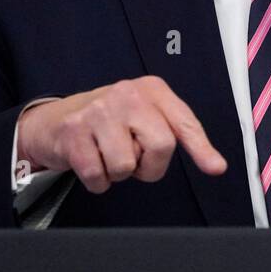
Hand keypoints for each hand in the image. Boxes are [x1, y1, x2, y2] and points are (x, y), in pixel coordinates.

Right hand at [16, 76, 226, 193]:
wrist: (55, 120)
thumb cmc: (109, 123)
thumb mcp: (143, 116)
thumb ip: (174, 133)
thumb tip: (215, 164)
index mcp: (152, 90)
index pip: (184, 121)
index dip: (201, 147)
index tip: (215, 167)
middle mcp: (128, 94)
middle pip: (161, 145)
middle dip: (150, 166)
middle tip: (135, 161)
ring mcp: (99, 111)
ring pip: (127, 165)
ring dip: (119, 173)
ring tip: (108, 155)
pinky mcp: (74, 132)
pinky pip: (99, 176)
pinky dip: (98, 181)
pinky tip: (91, 161)